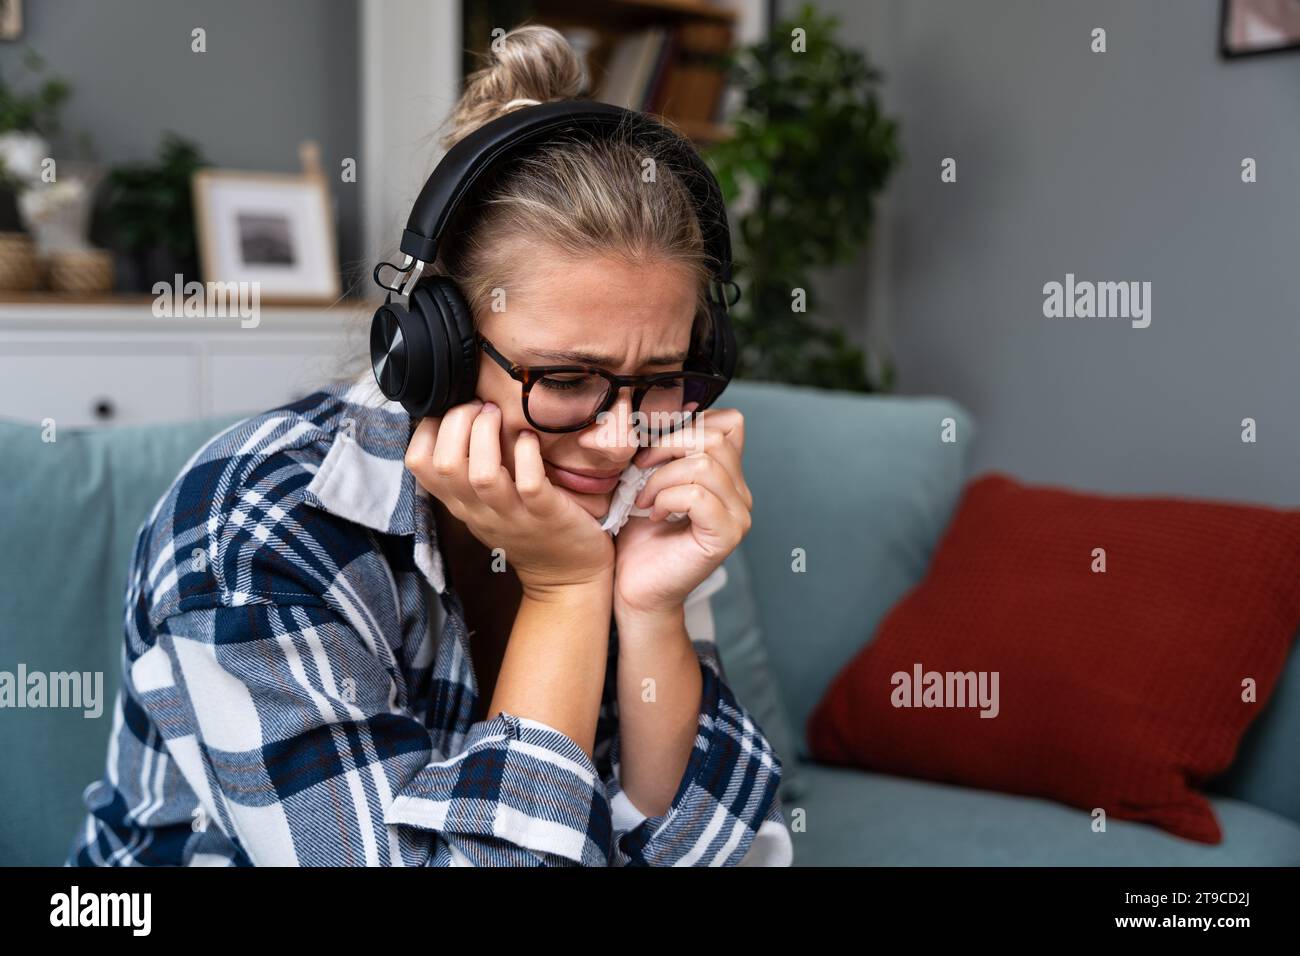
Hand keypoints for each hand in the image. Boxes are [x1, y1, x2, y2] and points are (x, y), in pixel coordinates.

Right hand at [405, 399, 614, 596]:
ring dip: (487, 434)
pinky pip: (529, 483)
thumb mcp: (484, 503)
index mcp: (459, 503)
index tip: (452, 409)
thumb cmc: (527, 527)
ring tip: (498, 414)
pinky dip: (527, 454)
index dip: (427, 428)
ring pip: (482, 475)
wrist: (567, 576)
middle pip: (445, 464)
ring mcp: (512, 515)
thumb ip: (467, 471)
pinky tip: (530, 439)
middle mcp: (478, 510)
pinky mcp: (546, 516)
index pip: (418, 464)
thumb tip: (454, 417)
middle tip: (481, 406)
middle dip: (458, 421)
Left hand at [612, 408, 752, 616]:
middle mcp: (740, 493)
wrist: (633, 588)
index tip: (651, 449)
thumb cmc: (637, 534)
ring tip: (644, 497)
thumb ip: (666, 448)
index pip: (730, 423)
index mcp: (727, 475)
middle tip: (641, 472)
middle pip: (716, 438)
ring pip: (705, 464)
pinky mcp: (725, 537)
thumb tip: (671, 406)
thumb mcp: (649, 477)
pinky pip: (698, 496)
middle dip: (668, 446)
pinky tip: (654, 514)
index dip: (686, 424)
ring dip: (662, 476)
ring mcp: (738, 516)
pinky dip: (667, 498)